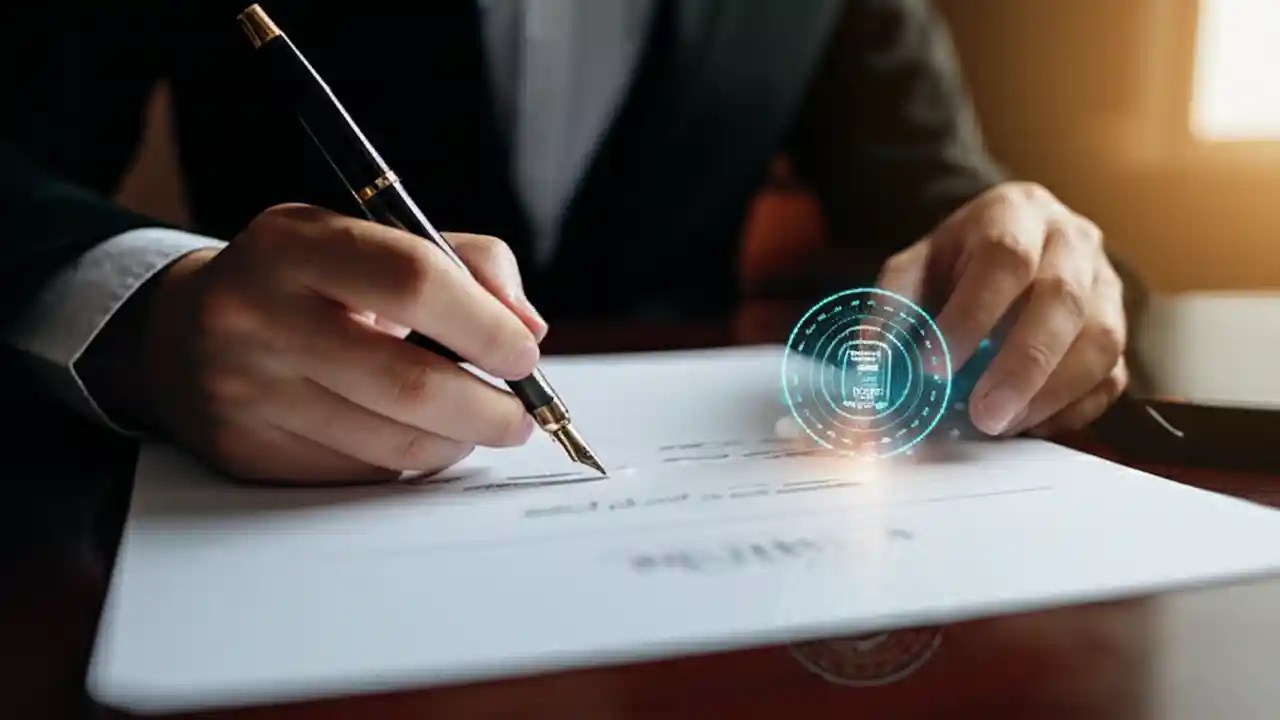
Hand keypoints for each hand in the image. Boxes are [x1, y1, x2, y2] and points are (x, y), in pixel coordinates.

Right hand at [134, 204, 546, 483]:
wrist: (182, 334)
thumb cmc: (309, 281)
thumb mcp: (371, 238)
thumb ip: (466, 264)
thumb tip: (528, 330)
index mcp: (293, 246)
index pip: (413, 279)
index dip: (486, 324)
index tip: (525, 353)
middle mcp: (259, 317)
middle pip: (409, 383)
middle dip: (489, 408)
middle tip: (524, 414)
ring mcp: (248, 394)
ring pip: (392, 441)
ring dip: (457, 440)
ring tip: (477, 422)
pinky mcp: (250, 454)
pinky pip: (362, 472)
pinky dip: (409, 458)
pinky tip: (416, 435)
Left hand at [876, 182, 1127, 436]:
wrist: (1015, 240)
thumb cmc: (962, 258)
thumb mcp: (919, 263)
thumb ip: (894, 302)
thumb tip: (873, 358)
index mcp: (1016, 212)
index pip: (1005, 259)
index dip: (971, 315)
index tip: (935, 366)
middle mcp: (1072, 241)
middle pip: (1061, 300)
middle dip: (1021, 364)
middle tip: (983, 414)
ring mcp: (1106, 285)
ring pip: (1100, 339)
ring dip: (1050, 392)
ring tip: (1003, 425)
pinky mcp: (1120, 328)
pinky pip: (1112, 375)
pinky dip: (1074, 408)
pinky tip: (1032, 425)